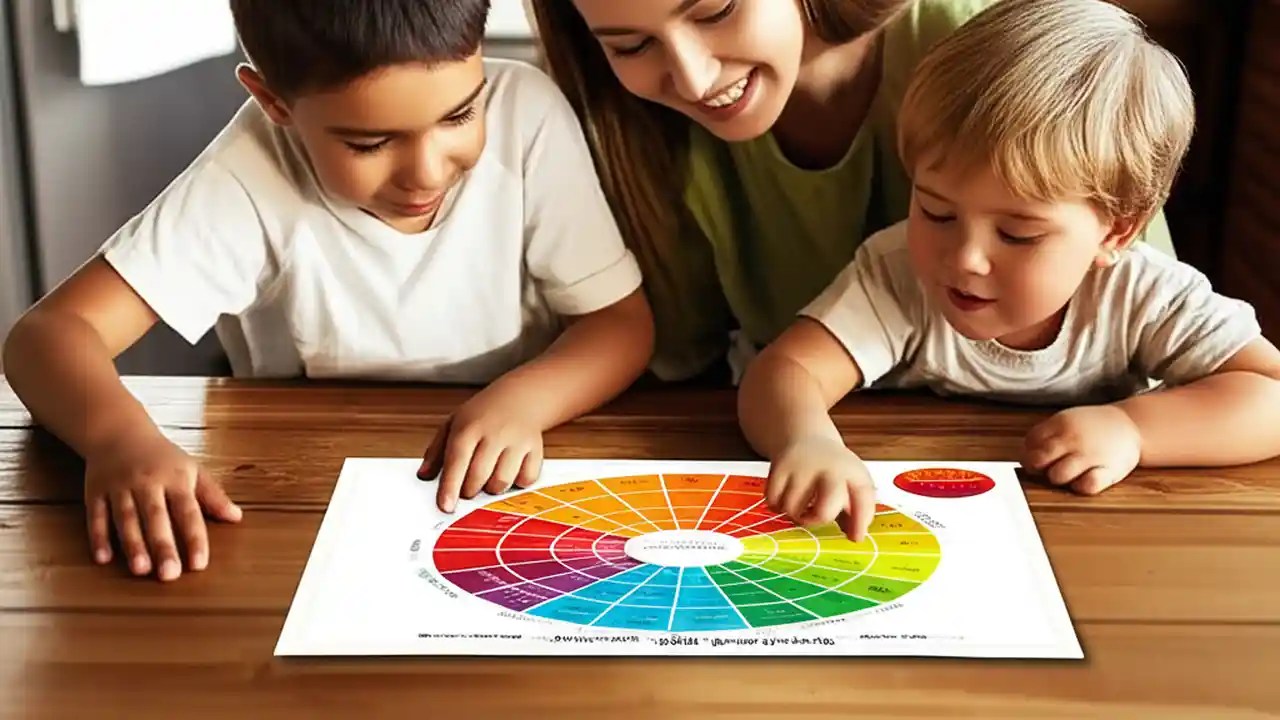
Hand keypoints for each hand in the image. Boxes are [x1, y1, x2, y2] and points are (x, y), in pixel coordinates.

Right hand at [84, 430, 241, 581]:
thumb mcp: (192, 469)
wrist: (119, 432)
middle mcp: (147, 483)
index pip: (188, 511)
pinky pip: (96, 516)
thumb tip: (236, 517)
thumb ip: (213, 495)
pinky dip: (98, 537)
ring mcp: (119, 487)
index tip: (199, 564)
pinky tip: (103, 559)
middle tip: (169, 575)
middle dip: (163, 546)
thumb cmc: (162, 457)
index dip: (194, 538)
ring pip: (126, 518)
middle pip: (156, 517)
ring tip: (141, 570)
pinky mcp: (96, 492)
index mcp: (175, 479)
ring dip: (132, 544)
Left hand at [418, 390, 543, 512]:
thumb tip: (424, 476)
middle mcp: (495, 433)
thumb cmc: (483, 414)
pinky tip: (510, 471)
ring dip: (491, 488)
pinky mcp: (535, 449)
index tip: (446, 506)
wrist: (521, 396)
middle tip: (467, 487)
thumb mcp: (454, 424)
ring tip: (488, 477)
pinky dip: (517, 482)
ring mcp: (517, 441)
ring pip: (502, 481)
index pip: (457, 460)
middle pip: (479, 476)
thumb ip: (436, 451)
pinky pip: (526, 479)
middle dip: (469, 490)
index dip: (450, 486)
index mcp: (470, 427)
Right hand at [763, 435, 876, 541]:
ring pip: (792, 510)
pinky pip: (773, 502)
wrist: (805, 436)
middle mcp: (829, 468)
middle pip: (823, 512)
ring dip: (794, 513)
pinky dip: (777, 505)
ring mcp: (802, 467)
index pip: (862, 499)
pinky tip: (786, 495)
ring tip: (801, 502)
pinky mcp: (779, 467)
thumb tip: (854, 537)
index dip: (860, 522)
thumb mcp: (851, 483)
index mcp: (852, 473)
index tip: (855, 538)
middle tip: (814, 516)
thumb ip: (855, 511)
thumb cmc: (831, 469)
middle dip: (816, 520)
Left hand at [1022, 405, 1141, 494]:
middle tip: (1050, 467)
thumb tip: (1024, 455)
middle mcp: (1072, 439)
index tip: (1041, 456)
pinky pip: (1087, 486)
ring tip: (1070, 473)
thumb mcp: (1066, 420)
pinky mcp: (1109, 471)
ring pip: (1057, 475)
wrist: (1132, 424)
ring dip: (1058, 478)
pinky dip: (1082, 486)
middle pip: (1037, 460)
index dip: (1031, 453)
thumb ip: (1044, 435)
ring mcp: (1090, 455)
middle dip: (1038, 468)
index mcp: (1060, 424)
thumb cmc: (1092, 427)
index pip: (1030, 444)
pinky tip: (1086, 479)